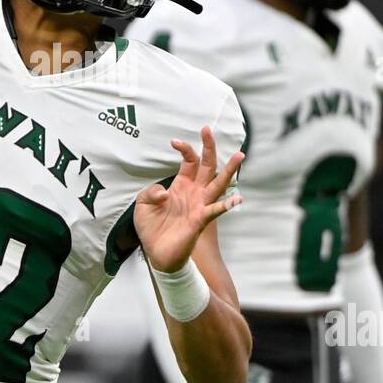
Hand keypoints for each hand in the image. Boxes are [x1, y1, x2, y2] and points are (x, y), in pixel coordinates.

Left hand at [135, 126, 243, 272]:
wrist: (156, 253)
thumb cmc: (151, 227)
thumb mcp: (143, 203)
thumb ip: (151, 192)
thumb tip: (165, 193)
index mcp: (181, 185)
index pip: (189, 161)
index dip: (184, 149)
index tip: (174, 141)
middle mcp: (194, 192)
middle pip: (207, 166)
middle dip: (209, 147)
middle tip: (208, 129)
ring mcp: (199, 205)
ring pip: (218, 184)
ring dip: (228, 170)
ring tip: (239, 155)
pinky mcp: (200, 221)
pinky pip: (215, 211)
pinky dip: (227, 205)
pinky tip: (237, 198)